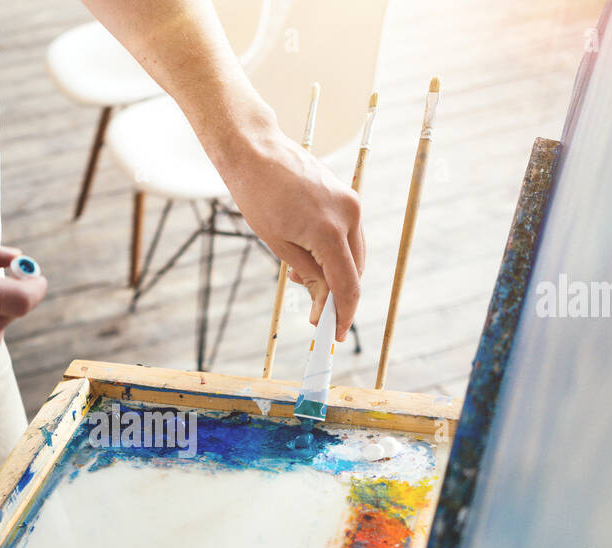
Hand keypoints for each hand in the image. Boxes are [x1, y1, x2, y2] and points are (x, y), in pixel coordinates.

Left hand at [217, 119, 364, 341]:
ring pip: (354, 254)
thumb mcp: (278, 244)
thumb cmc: (258, 195)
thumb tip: (324, 299)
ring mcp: (351, 204)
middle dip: (337, 295)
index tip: (336, 334)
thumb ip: (308, 273)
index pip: (347, 285)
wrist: (256, 150)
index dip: (344, 314)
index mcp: (329, 231)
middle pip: (355, 271)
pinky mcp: (347, 196)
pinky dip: (336, 253)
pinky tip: (309, 256)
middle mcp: (349, 216)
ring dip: (336, 274)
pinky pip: (349, 236)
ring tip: (301, 277)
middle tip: (315, 312)